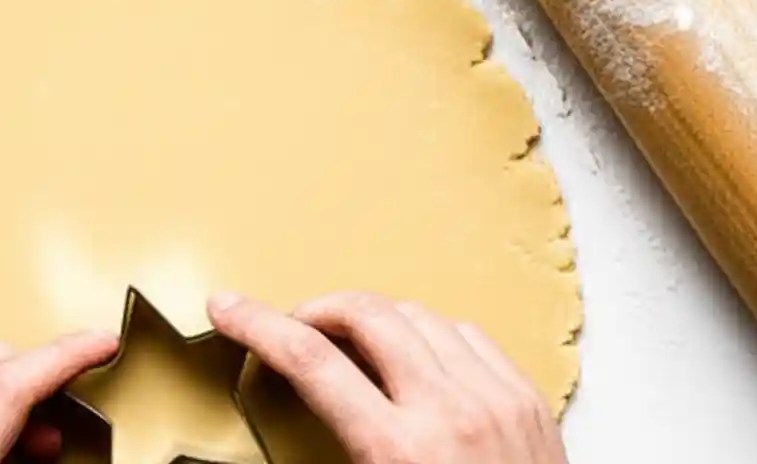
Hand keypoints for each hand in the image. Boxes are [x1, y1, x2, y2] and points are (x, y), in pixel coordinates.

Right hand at [207, 292, 566, 463]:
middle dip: (317, 309)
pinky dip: (431, 332)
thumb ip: (330, 452)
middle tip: (295, 327)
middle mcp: (448, 412)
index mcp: (397, 451)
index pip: (310, 362)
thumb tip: (297, 408)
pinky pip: (469, 334)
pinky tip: (416, 354)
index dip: (258, 326)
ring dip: (374, 319)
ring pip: (417, 315)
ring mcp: (495, 399)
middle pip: (365, 315)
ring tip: (353, 343)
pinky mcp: (527, 399)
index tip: (228, 308)